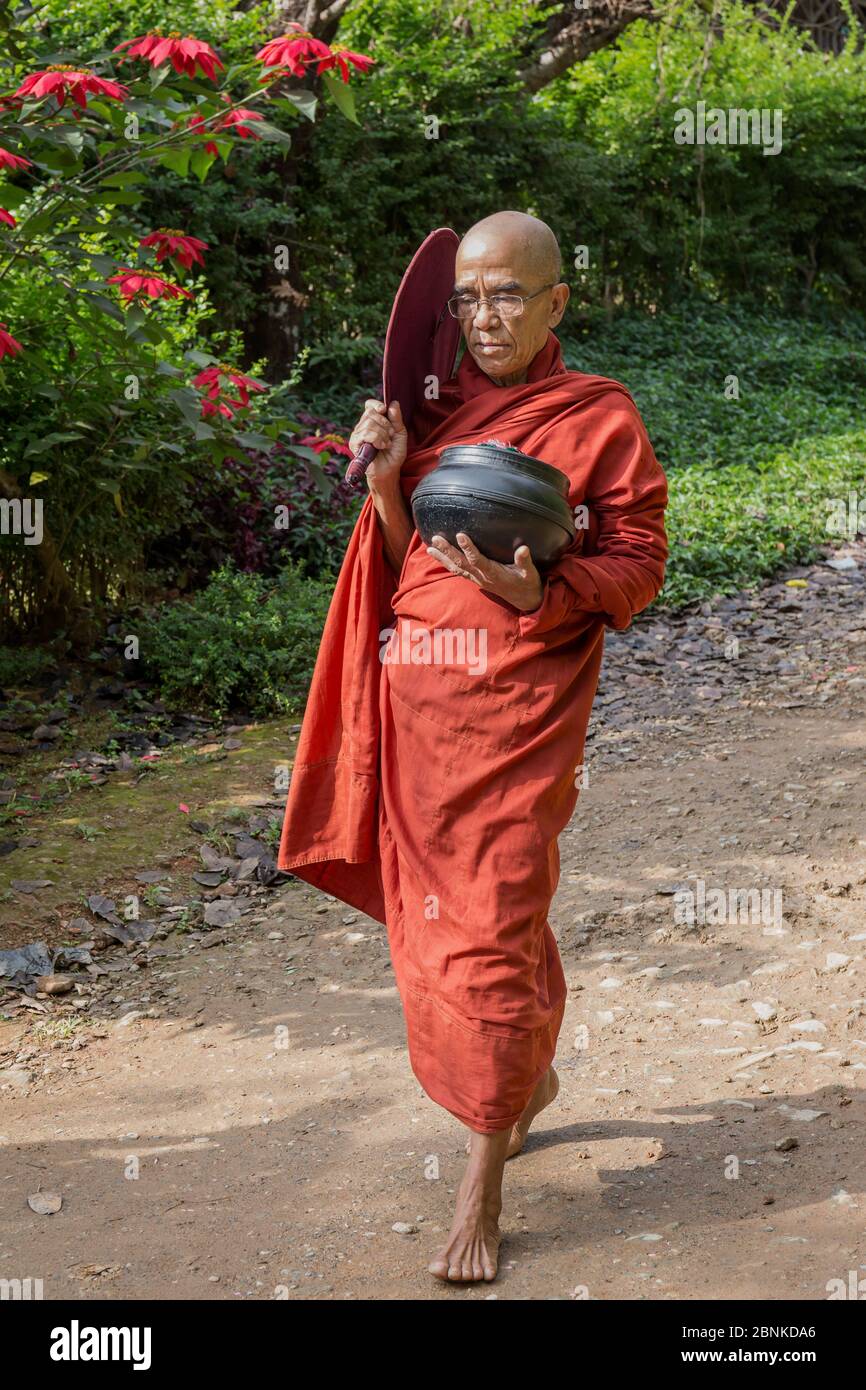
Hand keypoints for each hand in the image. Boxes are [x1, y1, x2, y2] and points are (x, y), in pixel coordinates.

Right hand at [348, 399, 407, 489]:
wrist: (389, 470)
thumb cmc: (394, 453)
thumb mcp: (400, 433)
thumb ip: (396, 418)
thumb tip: (393, 403)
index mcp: (373, 421)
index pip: (369, 406)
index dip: (376, 405)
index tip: (384, 410)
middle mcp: (363, 426)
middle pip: (371, 413)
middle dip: (385, 424)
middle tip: (391, 436)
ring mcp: (357, 435)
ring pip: (369, 424)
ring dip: (383, 434)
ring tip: (386, 444)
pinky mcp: (354, 444)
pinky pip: (365, 434)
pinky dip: (377, 439)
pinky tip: (381, 447)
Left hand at [427, 532, 543, 612]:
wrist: (524, 599)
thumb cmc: (527, 583)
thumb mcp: (530, 573)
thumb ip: (525, 561)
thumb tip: (524, 549)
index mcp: (493, 573)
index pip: (478, 560)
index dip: (468, 549)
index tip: (460, 535)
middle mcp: (482, 577)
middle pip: (461, 563)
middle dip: (447, 551)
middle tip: (436, 539)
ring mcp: (477, 579)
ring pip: (456, 568)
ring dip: (442, 558)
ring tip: (430, 547)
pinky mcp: (475, 579)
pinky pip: (458, 571)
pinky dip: (447, 563)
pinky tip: (438, 555)